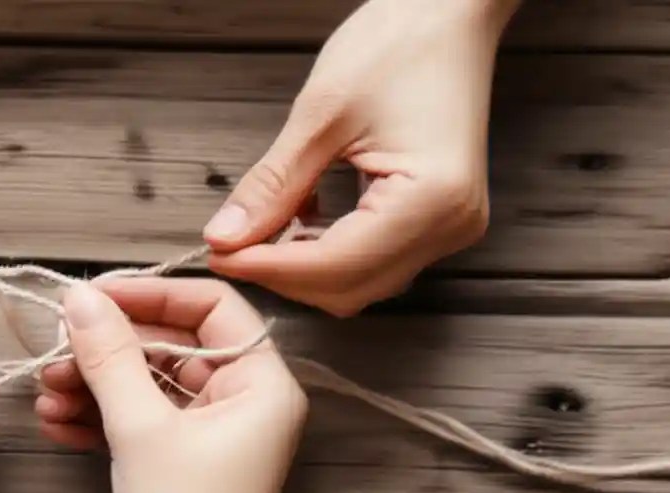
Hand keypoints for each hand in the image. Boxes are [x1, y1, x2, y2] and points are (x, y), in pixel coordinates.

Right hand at [38, 282, 365, 492]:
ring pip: (143, 383)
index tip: (93, 296)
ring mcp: (204, 435)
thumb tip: (80, 297)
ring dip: (92, 382)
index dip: (151, 294)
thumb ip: (110, 356)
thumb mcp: (143, 428)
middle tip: (56, 347)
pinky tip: (54, 421)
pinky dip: (94, 416)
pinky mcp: (171, 463)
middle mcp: (239, 403)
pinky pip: (132, 419)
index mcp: (260, 384)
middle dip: (109, 346)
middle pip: (169, 343)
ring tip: (46, 391)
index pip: (211, 307)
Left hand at [204, 0, 519, 315]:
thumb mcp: (321, 115)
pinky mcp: (438, 221)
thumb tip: (226, 237)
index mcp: (432, 200)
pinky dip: (328, 251)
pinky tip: (299, 219)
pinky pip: (374, 260)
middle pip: (349, 288)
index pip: (336, 266)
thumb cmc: (400, 44)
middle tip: (229, 246)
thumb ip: (272, 185)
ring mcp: (450, 227)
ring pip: (361, 283)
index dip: (269, 267)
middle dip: (283, 274)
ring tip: (260, 229)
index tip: (218, 255)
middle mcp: (451, 226)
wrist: (447, 13)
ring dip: (304, 267)